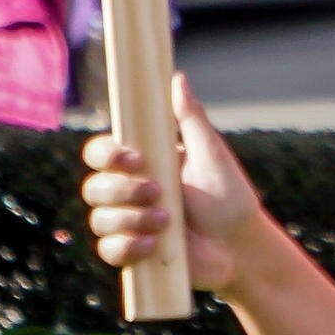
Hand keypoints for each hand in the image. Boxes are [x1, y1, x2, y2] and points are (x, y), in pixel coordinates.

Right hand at [82, 76, 262, 294]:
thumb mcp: (212, 155)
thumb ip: (191, 119)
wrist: (241, 247)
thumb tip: (177, 78)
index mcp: (142, 164)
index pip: (100, 153)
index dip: (107, 154)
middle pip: (93, 187)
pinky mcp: (133, 255)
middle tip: (157, 192)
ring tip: (167, 221)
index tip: (135, 158)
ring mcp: (128, 225)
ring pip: (99, 220)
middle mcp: (128, 193)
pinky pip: (109, 251)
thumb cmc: (230, 197)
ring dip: (131, 219)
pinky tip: (153, 244)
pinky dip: (127, 246)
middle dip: (121, 190)